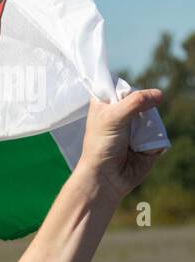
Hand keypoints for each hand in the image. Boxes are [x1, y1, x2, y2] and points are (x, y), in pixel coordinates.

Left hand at [75, 88, 164, 202]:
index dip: (124, 87)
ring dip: (149, 123)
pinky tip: (141, 146)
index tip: (125, 96)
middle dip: (143, 106)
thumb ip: (135, 101)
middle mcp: (121, 113)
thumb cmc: (102, 145)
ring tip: (133, 137)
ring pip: (153, 114)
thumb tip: (159, 94)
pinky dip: (155, 137)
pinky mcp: (148, 139)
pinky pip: (160, 131)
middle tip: (130, 121)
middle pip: (141, 97)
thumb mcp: (114, 117)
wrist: (108, 176)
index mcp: (105, 104)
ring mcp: (136, 126)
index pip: (117, 84)